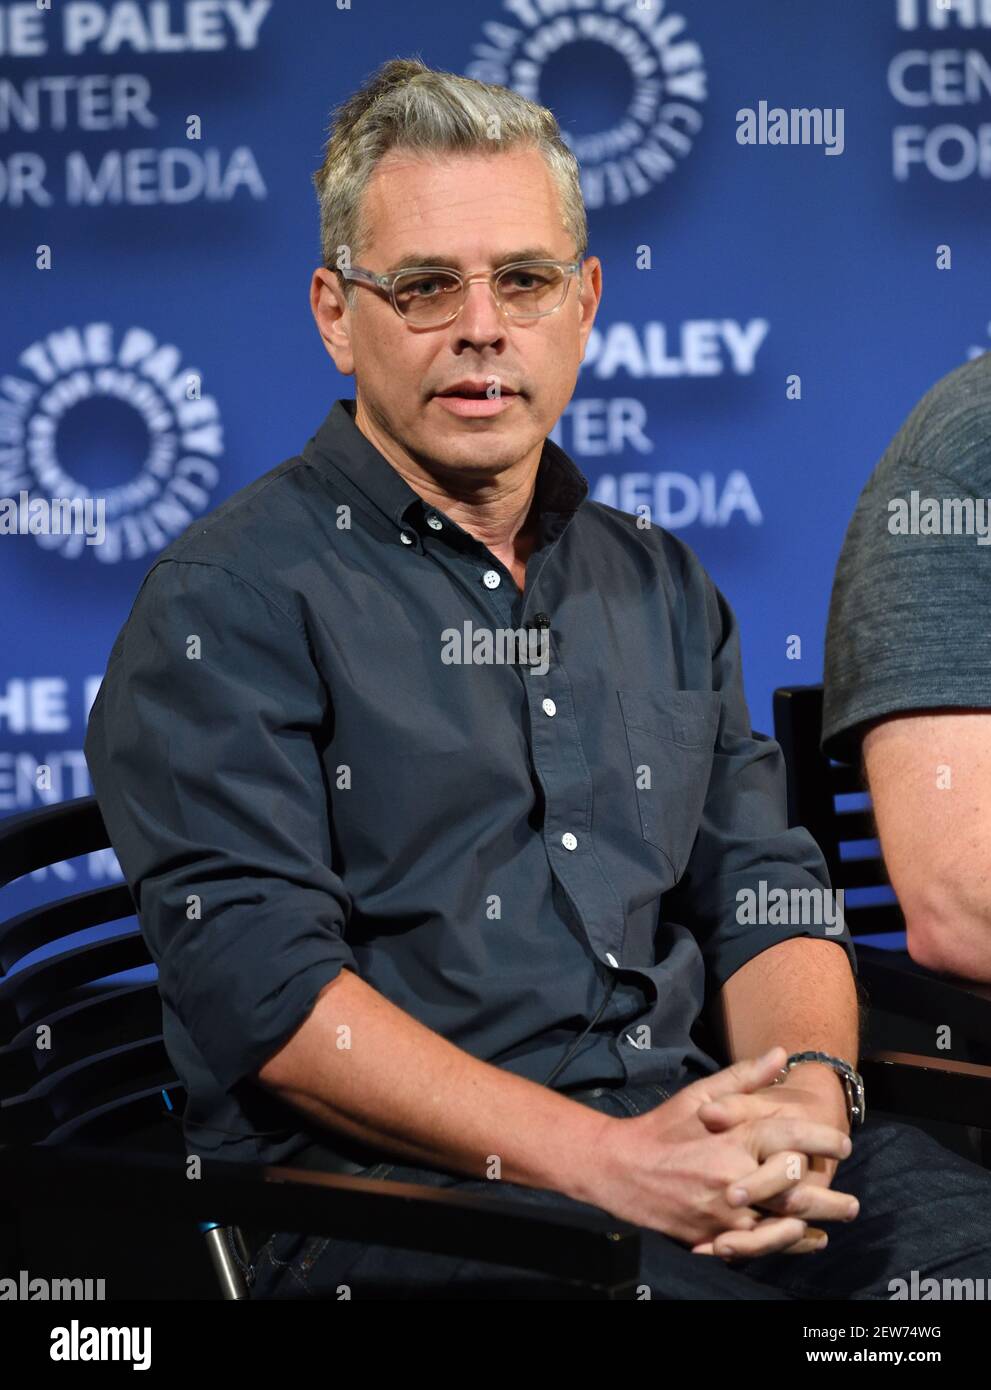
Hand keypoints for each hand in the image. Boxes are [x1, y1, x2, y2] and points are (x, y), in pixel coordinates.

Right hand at [584, 1048, 853, 1254]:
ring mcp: (726, 1212)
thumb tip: (781, 1055)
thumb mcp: (700, 1094)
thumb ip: (744, 1078)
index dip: (822, 1140)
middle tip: (853, 1202)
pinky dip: (788, 1243)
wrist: (620, 1169)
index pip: (791, 1138)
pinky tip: (806, 1240)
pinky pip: (761, 1245)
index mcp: (734, 1138)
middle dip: (829, 1197)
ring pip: (783, 1223)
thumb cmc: (662, 1128)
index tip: (844, 1144)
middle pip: (796, 1190)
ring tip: (837, 1223)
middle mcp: (735, 1177)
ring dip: (816, 1224)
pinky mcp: (715, 1235)